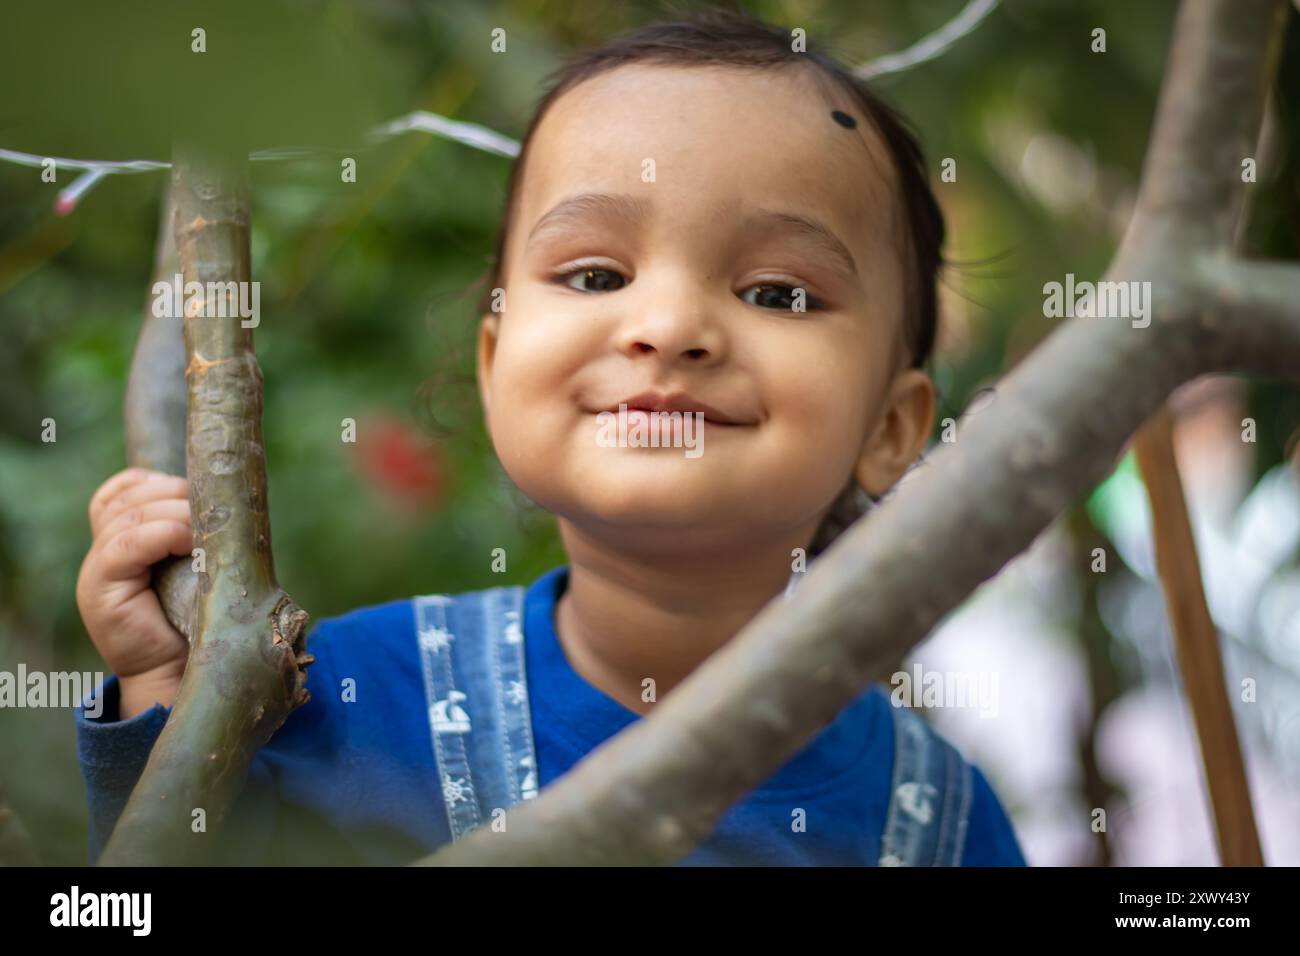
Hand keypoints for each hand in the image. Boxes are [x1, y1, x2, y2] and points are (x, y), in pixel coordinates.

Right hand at [75, 468, 193, 716]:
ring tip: (205, 530)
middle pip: (128, 498)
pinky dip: (162, 534)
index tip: (195, 492)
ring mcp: (96, 572)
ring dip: (175, 513)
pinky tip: (187, 542)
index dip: (158, 481)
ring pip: (129, 516)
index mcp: (119, 541)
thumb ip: (190, 533)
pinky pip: (125, 544)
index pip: (123, 489)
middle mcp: (101, 552)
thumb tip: (225, 496)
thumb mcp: (193, 566)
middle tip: (211, 510)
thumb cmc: (195, 620)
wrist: (179, 675)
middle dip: (175, 494)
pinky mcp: (100, 592)